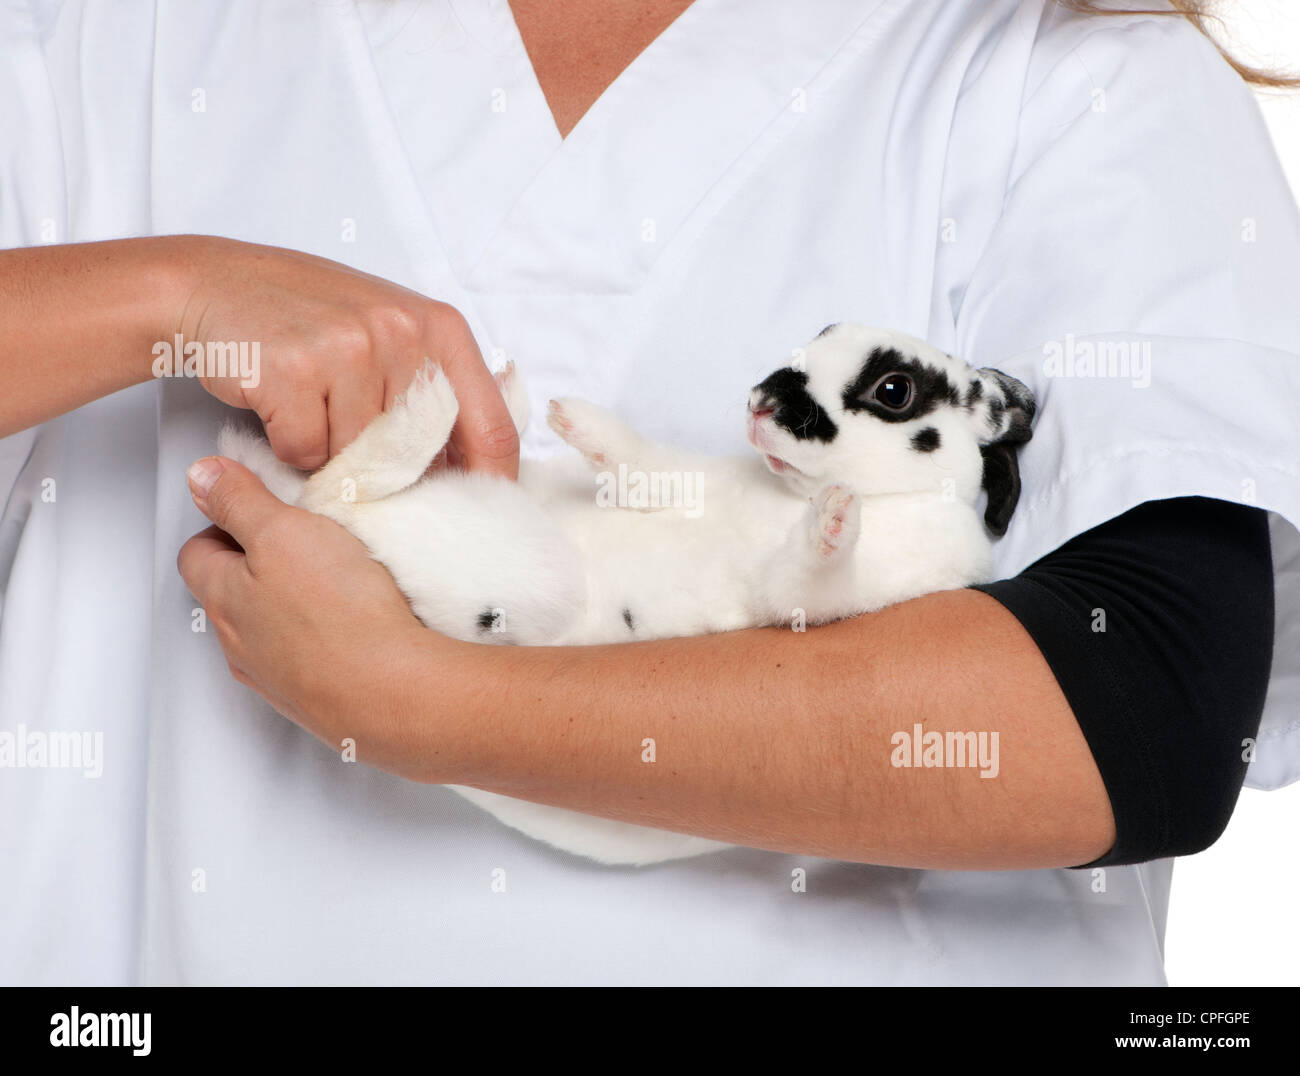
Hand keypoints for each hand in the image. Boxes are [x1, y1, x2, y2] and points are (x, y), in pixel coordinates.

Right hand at [174, 236, 518, 473]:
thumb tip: (467, 473)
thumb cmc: (309, 317)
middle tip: (362, 459)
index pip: (493, 427)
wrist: (214, 285)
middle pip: (420, 455)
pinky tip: (280, 405)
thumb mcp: (391, 335)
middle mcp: (403, 333)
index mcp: (441, 329)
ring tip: (311, 408)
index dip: (491, 483)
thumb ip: (433, 394)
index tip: (481, 516)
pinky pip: (307, 452)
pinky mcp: (294, 370)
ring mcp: (349, 348)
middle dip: (392, 475)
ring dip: (332, 455)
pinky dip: (290, 446)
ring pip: (361, 458)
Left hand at [176, 454, 473, 776]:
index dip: (222, 524)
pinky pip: (308, 661)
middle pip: (231, 593)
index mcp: (223, 597)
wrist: (392, 693)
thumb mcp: (283, 530)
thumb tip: (203, 477)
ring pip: (269, 630)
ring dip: (291, 607)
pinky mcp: (317, 698)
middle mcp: (241, 643)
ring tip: (335, 583)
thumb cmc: (340, 614)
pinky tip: (355, 626)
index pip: (197, 552)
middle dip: (257, 565)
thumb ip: (239, 500)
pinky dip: (321, 641)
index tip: (255, 509)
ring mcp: (277, 677)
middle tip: (299, 542)